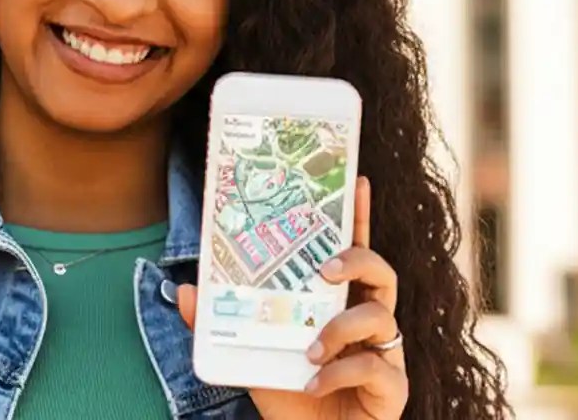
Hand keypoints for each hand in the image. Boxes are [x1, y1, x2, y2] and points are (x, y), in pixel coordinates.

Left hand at [178, 177, 408, 419]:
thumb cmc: (293, 396)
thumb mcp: (251, 356)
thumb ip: (223, 325)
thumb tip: (185, 291)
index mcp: (341, 303)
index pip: (355, 252)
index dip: (359, 217)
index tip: (358, 182)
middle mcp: (370, 321)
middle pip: (383, 271)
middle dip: (357, 260)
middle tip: (324, 269)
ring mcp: (386, 353)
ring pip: (381, 316)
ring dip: (340, 327)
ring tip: (310, 348)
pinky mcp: (392, 387)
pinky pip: (374, 367)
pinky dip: (338, 374)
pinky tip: (312, 384)